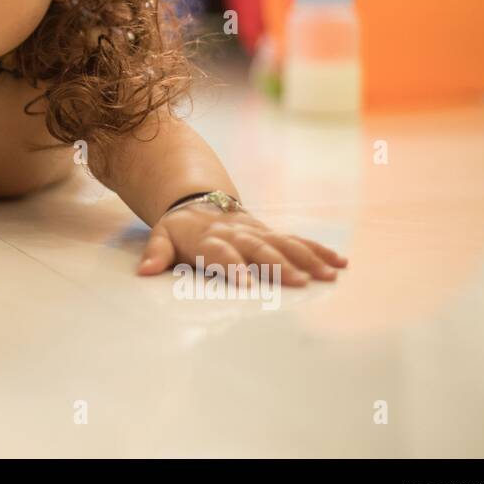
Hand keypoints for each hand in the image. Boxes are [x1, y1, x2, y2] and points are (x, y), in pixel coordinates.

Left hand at [136, 204, 346, 284]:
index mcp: (208, 237)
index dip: (232, 265)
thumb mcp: (160, 235)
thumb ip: (155, 252)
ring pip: (284, 244)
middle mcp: (237, 233)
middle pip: (259, 248)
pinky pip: (297, 240)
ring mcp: (257, 232)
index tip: (246, 282)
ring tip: (328, 275)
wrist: (197, 201)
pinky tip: (340, 262)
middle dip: (279, 265)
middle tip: (299, 282)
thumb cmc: (178, 229)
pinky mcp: (271, 233)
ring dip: (307, 259)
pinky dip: (318, 250)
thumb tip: (144, 271)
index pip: (220, 252)